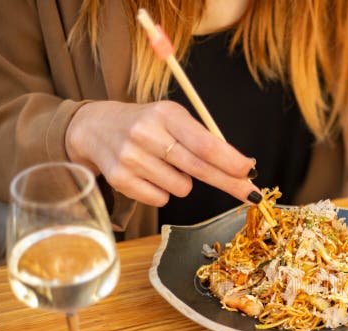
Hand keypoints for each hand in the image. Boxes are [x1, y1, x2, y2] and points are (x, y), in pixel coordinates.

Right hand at [65, 100, 259, 206]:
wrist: (97, 129)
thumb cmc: (148, 125)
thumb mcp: (173, 119)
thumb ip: (203, 140)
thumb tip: (242, 168)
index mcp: (165, 114)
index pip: (204, 143)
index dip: (231, 161)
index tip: (250, 171)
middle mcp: (146, 134)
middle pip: (199, 169)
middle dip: (229, 183)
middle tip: (250, 193)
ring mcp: (130, 158)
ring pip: (182, 188)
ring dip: (182, 182)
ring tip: (164, 165)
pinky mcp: (119, 179)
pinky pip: (161, 199)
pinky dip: (162, 192)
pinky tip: (148, 174)